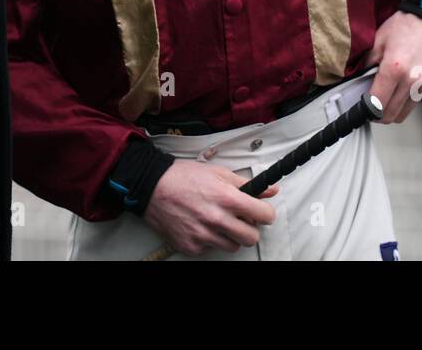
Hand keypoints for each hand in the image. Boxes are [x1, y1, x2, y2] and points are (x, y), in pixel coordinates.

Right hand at [142, 159, 277, 256]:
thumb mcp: (218, 172)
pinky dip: (209, 240)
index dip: (266, 213)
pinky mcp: (191, 246)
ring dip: (230, 236)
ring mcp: (203, 235)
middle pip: (251, 238)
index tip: (262, 213)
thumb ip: (246, 184)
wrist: (152, 187)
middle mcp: (216, 219)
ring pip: (233, 247)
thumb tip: (270, 190)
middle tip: (241, 220)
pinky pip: (210, 249)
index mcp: (226, 198)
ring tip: (219, 222)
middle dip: (250, 229)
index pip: (264, 216)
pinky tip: (201, 226)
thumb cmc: (183, 177)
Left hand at [368, 11, 421, 122]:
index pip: (376, 104)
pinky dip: (404, 102)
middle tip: (370, 104)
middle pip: (389, 115)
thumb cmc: (406, 26)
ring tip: (385, 95)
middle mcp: (412, 81)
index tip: (361, 106)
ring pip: (402, 114)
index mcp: (394, 69)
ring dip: (391, 110)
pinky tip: (399, 87)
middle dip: (376, 113)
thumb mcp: (378, 41)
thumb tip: (357, 83)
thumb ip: (366, 65)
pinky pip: (413, 105)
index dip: (365, 109)